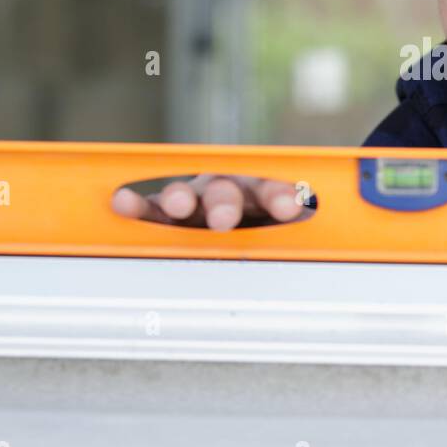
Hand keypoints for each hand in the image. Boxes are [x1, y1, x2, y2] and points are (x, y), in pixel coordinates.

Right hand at [111, 173, 304, 229]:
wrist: (243, 219)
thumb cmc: (265, 229)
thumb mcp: (285, 235)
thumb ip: (294, 241)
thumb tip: (324, 258)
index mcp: (262, 192)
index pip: (272, 189)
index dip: (279, 196)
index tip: (288, 207)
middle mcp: (227, 191)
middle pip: (226, 190)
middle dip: (226, 203)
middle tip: (224, 219)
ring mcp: (195, 200)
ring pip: (186, 195)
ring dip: (181, 199)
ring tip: (177, 205)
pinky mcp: (166, 213)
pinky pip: (150, 209)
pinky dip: (138, 206)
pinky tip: (122, 202)